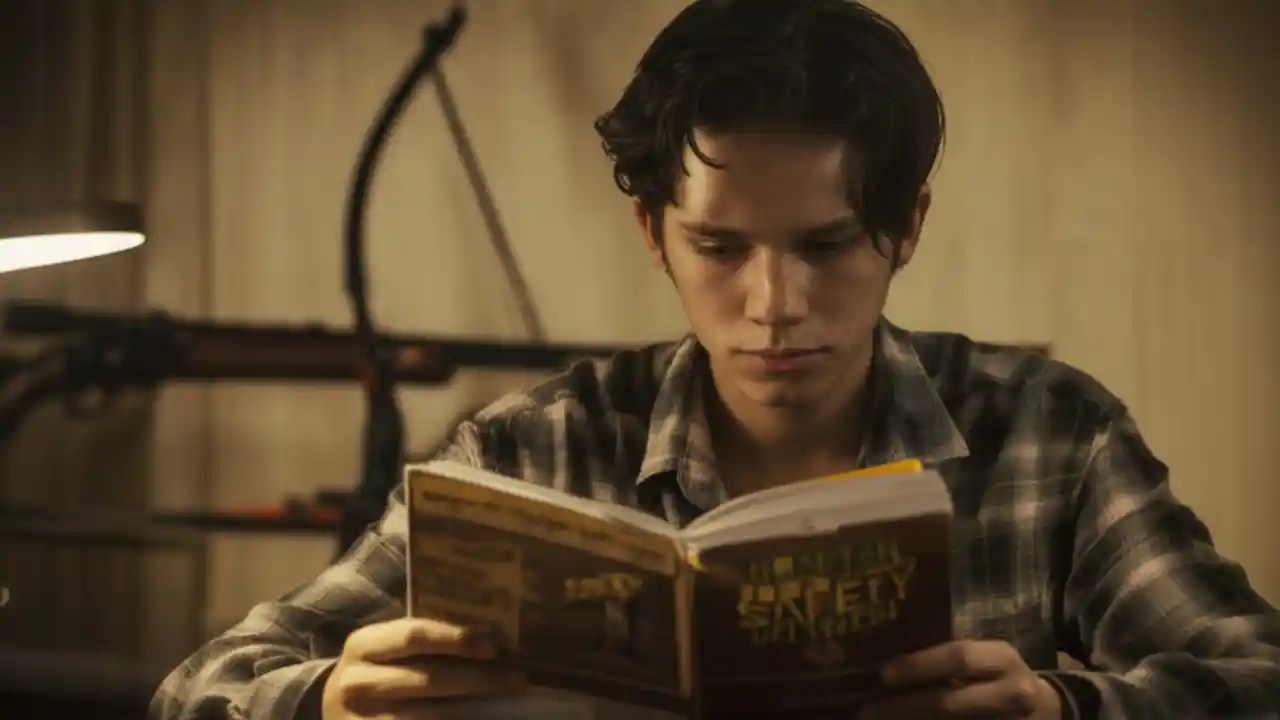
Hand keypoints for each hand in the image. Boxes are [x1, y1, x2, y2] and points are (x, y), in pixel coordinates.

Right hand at [322, 616, 525, 719]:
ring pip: (428, 717)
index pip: (414, 636)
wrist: (331, 713)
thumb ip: (423, 642)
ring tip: (507, 705)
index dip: (456, 638)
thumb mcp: (384, 651)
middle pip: (429, 679)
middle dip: (479, 679)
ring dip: (473, 713)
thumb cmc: (375, 672)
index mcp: (364, 645)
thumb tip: (489, 636)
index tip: (494, 644)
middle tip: (519, 678)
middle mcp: (358, 683)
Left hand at [858, 640, 1060, 719]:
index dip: (918, 666)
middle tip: (867, 711)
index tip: (882, 675)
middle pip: (949, 703)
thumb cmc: (1001, 677)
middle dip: (903, 708)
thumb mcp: (986, 660)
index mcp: (1002, 658)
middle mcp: (1013, 692)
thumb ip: (949, 662)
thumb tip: (886, 671)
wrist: (1050, 711)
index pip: (957, 658)